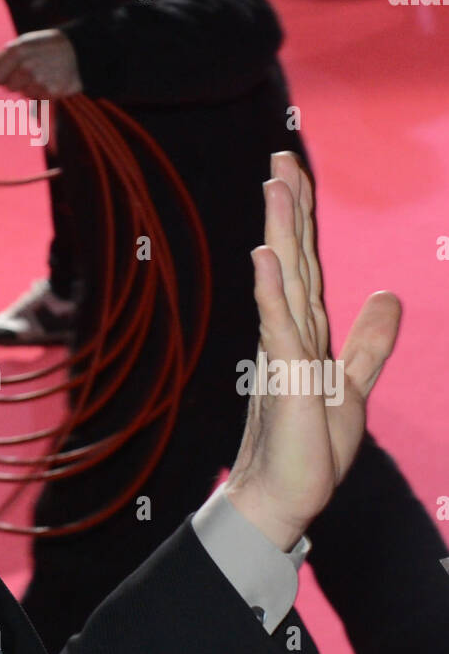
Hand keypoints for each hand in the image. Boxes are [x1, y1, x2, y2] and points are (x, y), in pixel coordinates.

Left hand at [0, 29, 82, 98]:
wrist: (79, 51)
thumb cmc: (47, 46)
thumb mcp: (24, 42)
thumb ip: (5, 56)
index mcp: (16, 51)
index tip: (5, 72)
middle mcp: (25, 66)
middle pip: (7, 86)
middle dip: (16, 81)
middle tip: (31, 69)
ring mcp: (38, 80)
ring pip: (23, 93)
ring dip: (31, 86)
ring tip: (44, 73)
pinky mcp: (50, 92)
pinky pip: (37, 98)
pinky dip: (43, 92)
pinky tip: (51, 80)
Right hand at [225, 152, 400, 550]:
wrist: (284, 495)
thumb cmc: (311, 445)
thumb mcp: (354, 384)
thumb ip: (370, 341)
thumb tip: (389, 294)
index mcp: (306, 329)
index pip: (306, 261)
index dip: (303, 216)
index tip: (294, 171)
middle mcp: (290, 330)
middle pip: (293, 257)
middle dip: (289, 206)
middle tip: (281, 158)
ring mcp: (283, 350)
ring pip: (283, 279)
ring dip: (279, 232)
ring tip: (274, 186)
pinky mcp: (283, 376)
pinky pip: (276, 325)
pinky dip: (270, 290)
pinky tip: (263, 257)